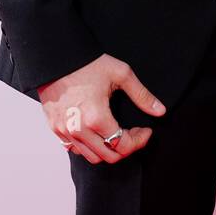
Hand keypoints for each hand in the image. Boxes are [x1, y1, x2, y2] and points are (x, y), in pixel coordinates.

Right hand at [37, 55, 165, 163]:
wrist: (57, 58)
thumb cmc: (87, 63)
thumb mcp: (121, 74)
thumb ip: (142, 95)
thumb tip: (159, 111)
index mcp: (96, 118)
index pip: (122, 146)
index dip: (139, 141)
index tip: (146, 131)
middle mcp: (79, 130)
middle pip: (108, 156)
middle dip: (126, 148)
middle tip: (134, 134)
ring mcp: (65, 131)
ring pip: (91, 156)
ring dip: (107, 150)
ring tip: (116, 133)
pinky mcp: (56, 128)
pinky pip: (74, 149)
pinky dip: (88, 147)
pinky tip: (96, 132)